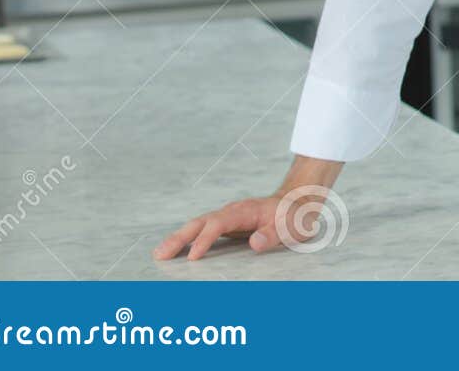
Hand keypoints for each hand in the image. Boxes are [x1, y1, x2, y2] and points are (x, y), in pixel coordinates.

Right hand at [153, 185, 333, 261]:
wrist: (298, 202)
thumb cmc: (294, 217)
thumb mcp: (291, 227)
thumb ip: (273, 235)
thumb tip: (254, 243)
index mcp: (245, 211)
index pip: (219, 224)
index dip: (205, 239)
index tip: (193, 257)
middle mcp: (232, 211)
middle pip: (201, 222)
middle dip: (180, 238)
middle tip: (160, 254)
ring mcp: (228, 217)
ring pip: (199, 226)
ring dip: (179, 239)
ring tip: (160, 254)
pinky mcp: (227, 225)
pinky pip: (204, 231)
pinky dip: (189, 239)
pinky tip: (177, 250)